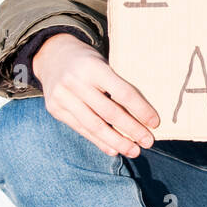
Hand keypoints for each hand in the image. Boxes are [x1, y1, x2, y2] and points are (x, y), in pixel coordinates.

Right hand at [32, 33, 159, 157]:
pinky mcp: (55, 109)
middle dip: (132, 130)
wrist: (52, 55)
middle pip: (110, 112)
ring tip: (134, 151)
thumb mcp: (103, 63)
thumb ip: (117, 84)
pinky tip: (114, 149)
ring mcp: (63, 97)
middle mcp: (76, 82)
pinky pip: (81, 129)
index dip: (141, 109)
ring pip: (95, 125)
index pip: (123, 93)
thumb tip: (143, 114)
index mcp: (94, 67)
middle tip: (148, 142)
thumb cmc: (88, 62)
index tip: (155, 123)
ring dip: (117, 141)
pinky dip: (99, 141)